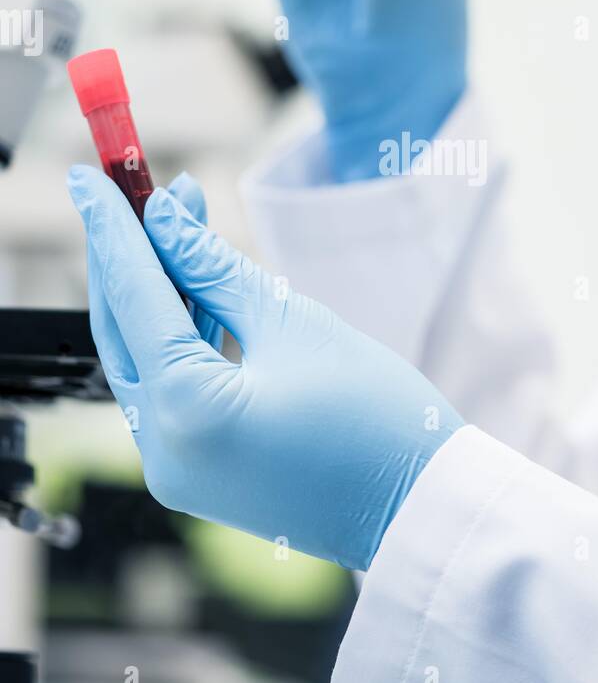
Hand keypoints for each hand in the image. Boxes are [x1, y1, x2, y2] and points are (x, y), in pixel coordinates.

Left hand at [68, 165, 463, 569]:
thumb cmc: (377, 418)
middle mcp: (162, 450)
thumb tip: (165, 219)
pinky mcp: (198, 474)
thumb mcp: (292, 322)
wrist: (422, 509)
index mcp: (185, 410)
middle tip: (143, 189)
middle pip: (124, 329)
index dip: (112, 225)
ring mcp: (176, 470)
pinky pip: (170, 391)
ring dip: (159, 292)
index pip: (133, 293)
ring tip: (181, 219)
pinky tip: (197, 287)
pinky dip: (179, 339)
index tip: (90, 173)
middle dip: (130, 254)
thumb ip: (214, 267)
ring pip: (145, 359)